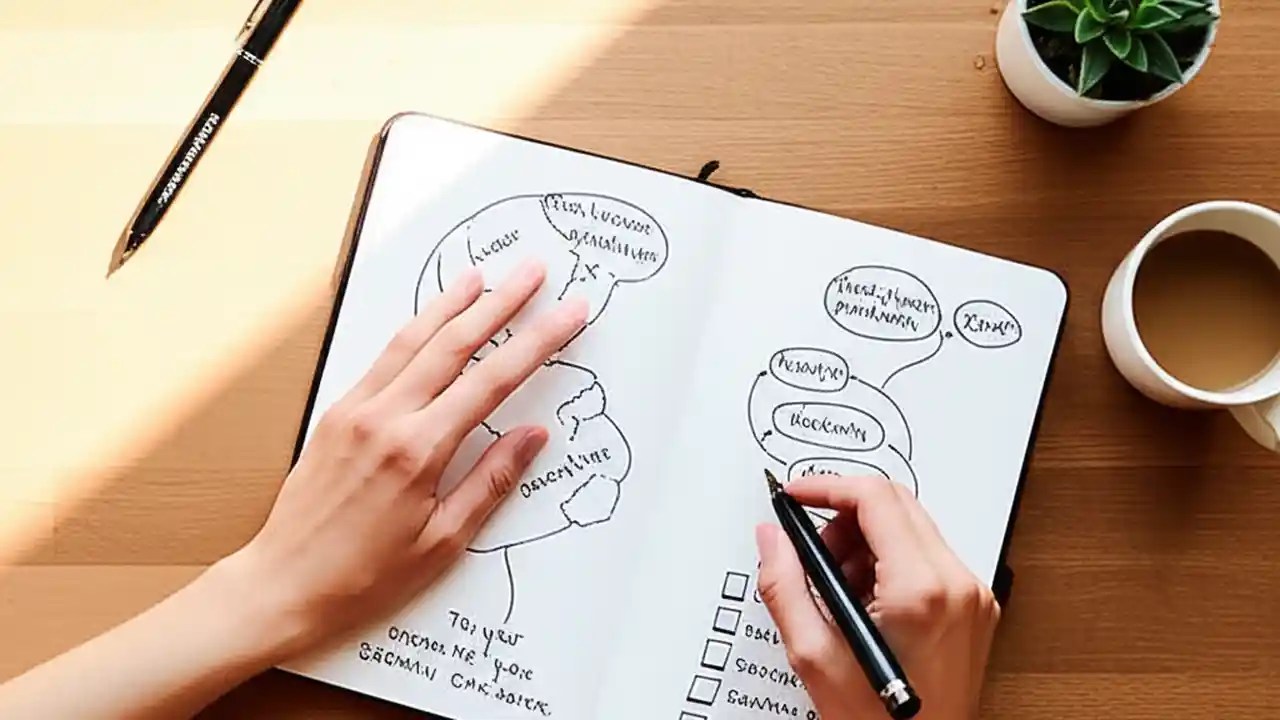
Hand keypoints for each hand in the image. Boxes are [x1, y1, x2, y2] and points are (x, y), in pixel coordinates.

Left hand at [217, 258, 587, 661]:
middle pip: (454, 344)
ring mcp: (355, 410)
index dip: (537, 342)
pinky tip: (430, 317)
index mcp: (418, 452)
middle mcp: (384, 419)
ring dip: (452, 303)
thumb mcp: (443, 542)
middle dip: (500, 304)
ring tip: (484, 276)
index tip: (568, 314)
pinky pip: (382, 359)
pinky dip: (412, 329)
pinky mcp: (336, 413)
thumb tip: (533, 436)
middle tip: (534, 272)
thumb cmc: (365, 577)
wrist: (283, 585)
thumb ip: (491, 482)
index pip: (492, 382)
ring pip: (412, 340)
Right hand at [756, 475, 999, 719]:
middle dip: (844, 515)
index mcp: (922, 591)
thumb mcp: (815, 656)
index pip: (876, 499)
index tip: (796, 496)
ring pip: (911, 527)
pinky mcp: (974, 607)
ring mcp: (972, 595)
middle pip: (897, 504)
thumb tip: (772, 539)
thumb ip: (786, 587)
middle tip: (810, 551)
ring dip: (865, 541)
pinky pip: (926, 557)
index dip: (827, 487)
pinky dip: (887, 563)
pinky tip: (864, 602)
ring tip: (837, 590)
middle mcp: (958, 585)